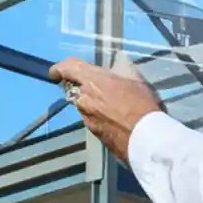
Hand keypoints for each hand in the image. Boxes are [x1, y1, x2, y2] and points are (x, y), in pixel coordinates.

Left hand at [48, 54, 162, 161]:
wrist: (146, 140)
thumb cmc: (142, 105)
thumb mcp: (137, 80)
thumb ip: (123, 70)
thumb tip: (117, 63)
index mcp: (93, 81)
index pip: (67, 68)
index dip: (60, 68)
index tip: (57, 71)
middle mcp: (84, 99)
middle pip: (75, 89)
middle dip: (84, 88)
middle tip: (101, 88)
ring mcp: (87, 118)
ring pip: (84, 106)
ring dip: (93, 104)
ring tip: (115, 107)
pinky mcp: (94, 134)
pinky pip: (93, 120)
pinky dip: (100, 118)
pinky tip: (117, 121)